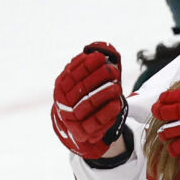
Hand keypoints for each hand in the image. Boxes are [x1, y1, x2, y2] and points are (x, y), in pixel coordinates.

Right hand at [51, 43, 126, 159]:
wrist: (81, 124)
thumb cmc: (87, 95)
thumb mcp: (88, 79)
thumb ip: (96, 64)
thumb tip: (105, 47)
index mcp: (62, 86)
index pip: (72, 74)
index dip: (86, 65)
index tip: (101, 57)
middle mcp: (63, 102)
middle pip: (80, 88)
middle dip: (97, 78)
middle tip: (112, 70)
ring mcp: (72, 118)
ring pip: (87, 105)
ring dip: (103, 95)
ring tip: (117, 87)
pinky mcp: (83, 132)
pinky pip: (95, 123)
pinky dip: (106, 114)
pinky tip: (117, 104)